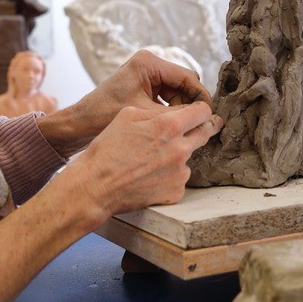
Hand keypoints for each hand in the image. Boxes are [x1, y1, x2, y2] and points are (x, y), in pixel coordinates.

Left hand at [41, 51, 212, 154]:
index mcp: (148, 63)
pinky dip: (170, 113)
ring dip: (181, 111)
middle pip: (184, 84)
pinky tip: (171, 128)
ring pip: (177, 94)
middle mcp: (148, 64)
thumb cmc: (104, 117)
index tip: (209, 116)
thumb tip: (207, 118)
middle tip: (199, 126)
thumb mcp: (146, 115)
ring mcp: (145, 75)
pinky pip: (165, 99)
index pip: (188, 77)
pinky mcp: (142, 88)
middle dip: (190, 105)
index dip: (200, 97)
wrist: (77, 126)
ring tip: (184, 130)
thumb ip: (177, 115)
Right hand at [62, 101, 221, 220]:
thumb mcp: (128, 115)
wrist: (96, 186)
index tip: (199, 112)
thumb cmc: (108, 148)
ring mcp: (180, 172)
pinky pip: (179, 178)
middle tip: (195, 129)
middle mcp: (180, 148)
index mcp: (169, 126)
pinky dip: (170, 176)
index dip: (201, 109)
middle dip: (202, 128)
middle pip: (205, 133)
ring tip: (153, 160)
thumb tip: (176, 112)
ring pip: (189, 157)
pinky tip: (150, 176)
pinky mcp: (176, 192)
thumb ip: (157, 111)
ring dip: (179, 155)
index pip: (203, 111)